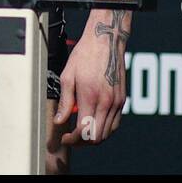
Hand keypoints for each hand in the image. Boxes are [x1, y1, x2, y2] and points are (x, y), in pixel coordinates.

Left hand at [54, 11, 126, 145]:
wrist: (106, 40)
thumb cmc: (86, 54)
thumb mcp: (68, 76)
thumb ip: (65, 102)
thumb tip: (59, 120)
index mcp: (91, 97)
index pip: (84, 132)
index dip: (72, 140)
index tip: (64, 137)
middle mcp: (107, 102)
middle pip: (97, 138)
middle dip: (82, 142)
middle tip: (71, 137)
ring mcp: (117, 102)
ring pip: (108, 134)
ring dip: (93, 138)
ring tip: (81, 131)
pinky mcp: (122, 100)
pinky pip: (115, 124)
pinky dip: (104, 129)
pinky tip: (94, 123)